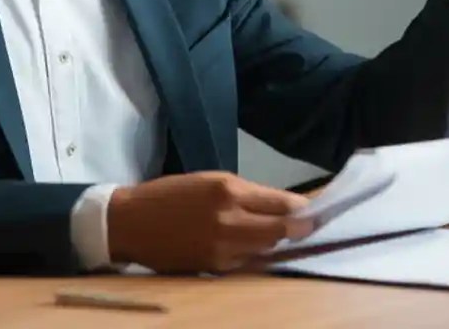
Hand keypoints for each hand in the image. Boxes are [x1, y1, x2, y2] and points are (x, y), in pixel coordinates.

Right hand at [106, 172, 314, 272]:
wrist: (129, 222)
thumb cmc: (171, 195)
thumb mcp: (211, 181)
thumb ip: (248, 195)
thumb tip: (285, 207)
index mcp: (229, 191)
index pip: (283, 204)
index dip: (305, 211)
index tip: (319, 212)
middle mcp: (229, 221)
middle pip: (281, 231)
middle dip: (299, 230)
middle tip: (312, 228)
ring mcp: (222, 248)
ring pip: (266, 250)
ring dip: (276, 244)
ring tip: (284, 237)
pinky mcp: (213, 268)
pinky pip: (246, 262)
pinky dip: (254, 255)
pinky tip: (254, 247)